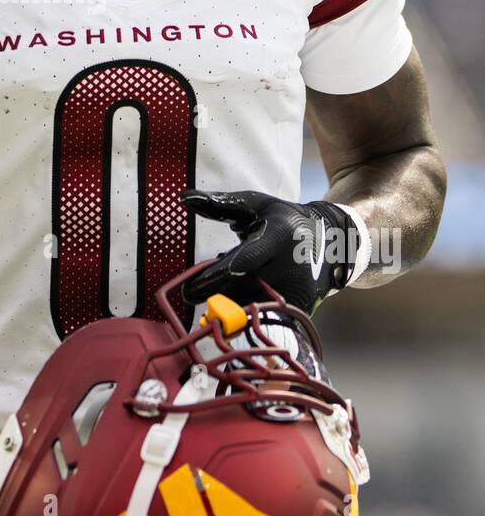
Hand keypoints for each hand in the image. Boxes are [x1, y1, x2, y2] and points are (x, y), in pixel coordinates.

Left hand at [180, 189, 358, 314]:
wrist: (331, 242)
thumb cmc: (282, 219)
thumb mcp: (257, 205)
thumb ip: (221, 204)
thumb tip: (184, 198)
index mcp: (278, 237)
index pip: (248, 257)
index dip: (223, 272)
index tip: (194, 286)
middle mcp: (290, 267)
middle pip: (244, 288)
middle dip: (215, 293)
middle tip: (190, 293)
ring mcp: (297, 292)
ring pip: (252, 307)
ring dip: (229, 303)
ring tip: (216, 293)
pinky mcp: (301, 310)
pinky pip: (266, 317)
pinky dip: (247, 312)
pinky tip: (238, 302)